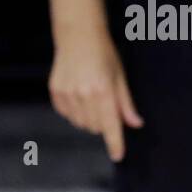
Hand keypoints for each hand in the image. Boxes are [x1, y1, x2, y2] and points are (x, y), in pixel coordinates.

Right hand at [48, 31, 143, 161]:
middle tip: (105, 106)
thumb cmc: (103, 54)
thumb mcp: (119, 77)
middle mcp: (83, 95)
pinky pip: (67, 114)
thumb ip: (126, 104)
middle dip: (103, 124)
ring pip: (80, 123)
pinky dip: (75, 112)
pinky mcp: (56, 92)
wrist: (78, 36)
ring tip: (91, 98)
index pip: (110, 125)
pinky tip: (78, 94)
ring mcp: (67, 94)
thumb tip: (135, 124)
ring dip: (88, 119)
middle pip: (95, 127)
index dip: (115, 143)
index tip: (117, 155)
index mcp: (103, 91)